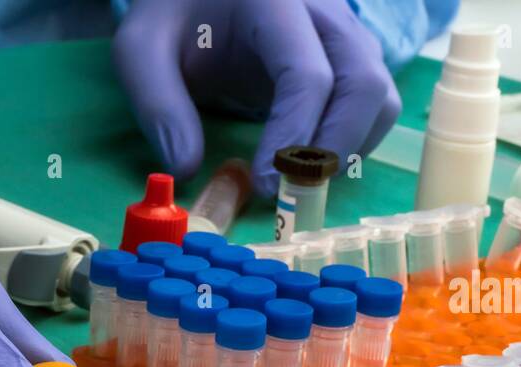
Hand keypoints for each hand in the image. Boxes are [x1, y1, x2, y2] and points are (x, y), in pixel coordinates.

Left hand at [113, 0, 400, 196]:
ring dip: (349, 147)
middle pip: (363, 82)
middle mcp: (322, 11)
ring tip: (300, 181)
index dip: (292, 138)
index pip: (307, 75)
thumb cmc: (172, 20)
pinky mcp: (349, 54)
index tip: (265, 185)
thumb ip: (158, 106)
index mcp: (273, 2)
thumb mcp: (141, 52)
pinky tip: (311, 163)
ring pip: (379, 93)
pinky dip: (354, 140)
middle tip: (291, 194)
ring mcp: (344, 31)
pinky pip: (375, 101)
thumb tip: (187, 169)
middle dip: (333, 149)